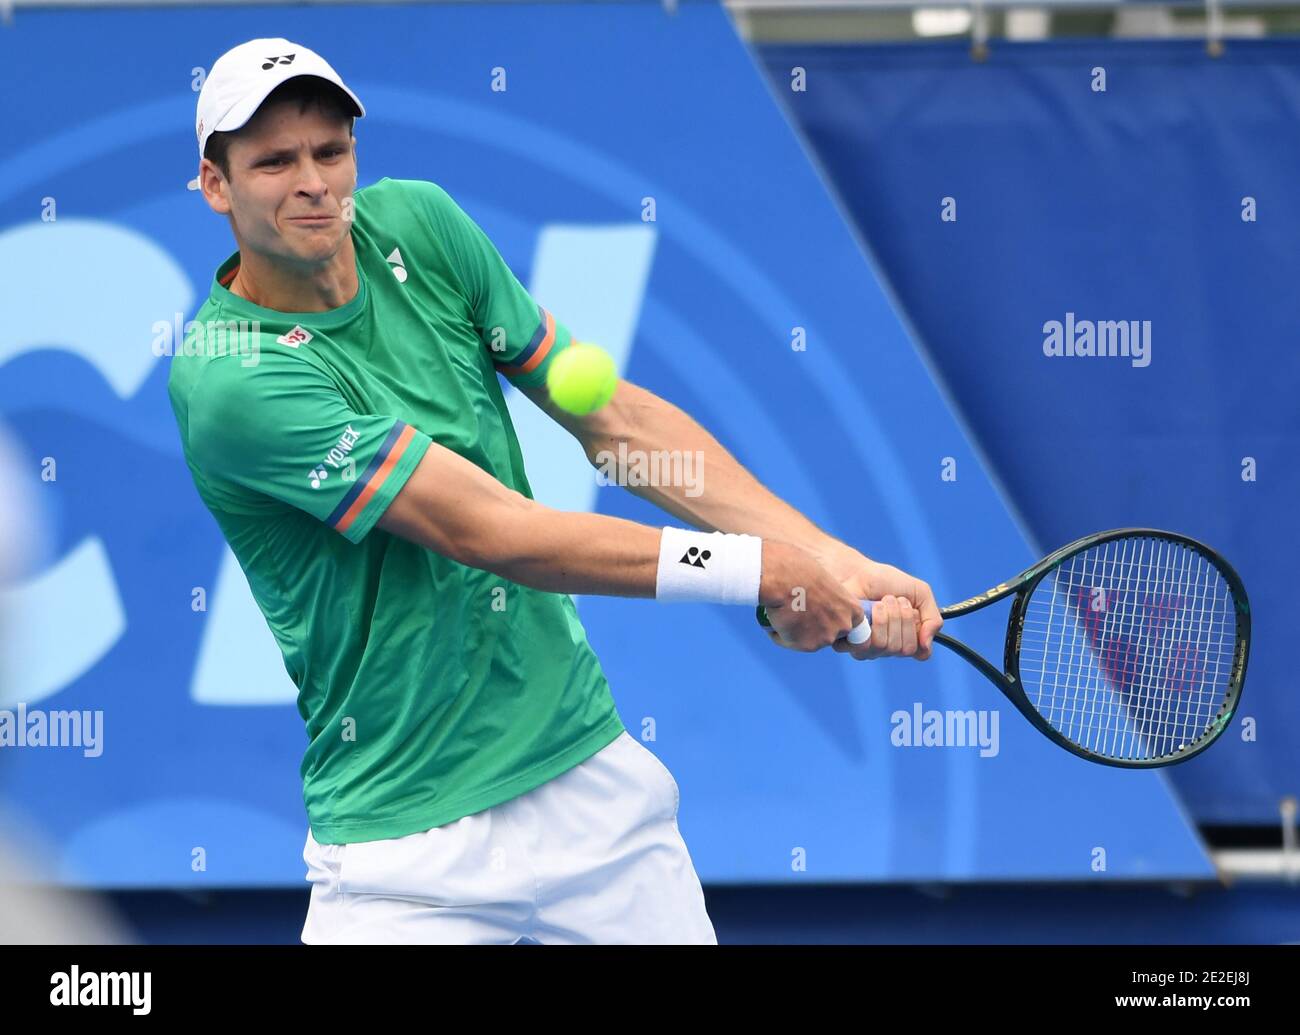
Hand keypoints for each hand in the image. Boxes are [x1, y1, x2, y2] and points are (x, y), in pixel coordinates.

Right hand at [760, 541, 868, 652]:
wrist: (786, 578)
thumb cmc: (802, 570)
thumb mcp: (825, 582)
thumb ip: (829, 600)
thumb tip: (817, 605)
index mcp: (853, 608)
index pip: (852, 624)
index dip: (834, 619)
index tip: (821, 613)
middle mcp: (843, 626)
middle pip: (830, 634)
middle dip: (816, 629)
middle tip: (799, 613)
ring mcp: (825, 638)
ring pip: (808, 640)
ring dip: (796, 632)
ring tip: (783, 613)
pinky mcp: (806, 645)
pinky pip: (789, 642)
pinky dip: (780, 634)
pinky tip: (775, 618)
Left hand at [817, 550, 942, 660]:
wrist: (857, 572)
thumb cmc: (886, 581)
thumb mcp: (920, 593)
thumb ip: (933, 619)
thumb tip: (926, 645)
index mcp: (906, 639)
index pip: (921, 653)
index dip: (917, 630)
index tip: (913, 610)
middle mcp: (889, 648)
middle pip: (905, 649)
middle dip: (902, 619)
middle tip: (893, 600)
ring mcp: (869, 649)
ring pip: (888, 647)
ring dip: (888, 618)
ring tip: (881, 602)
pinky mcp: (849, 644)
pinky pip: (868, 646)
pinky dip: (874, 622)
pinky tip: (869, 609)